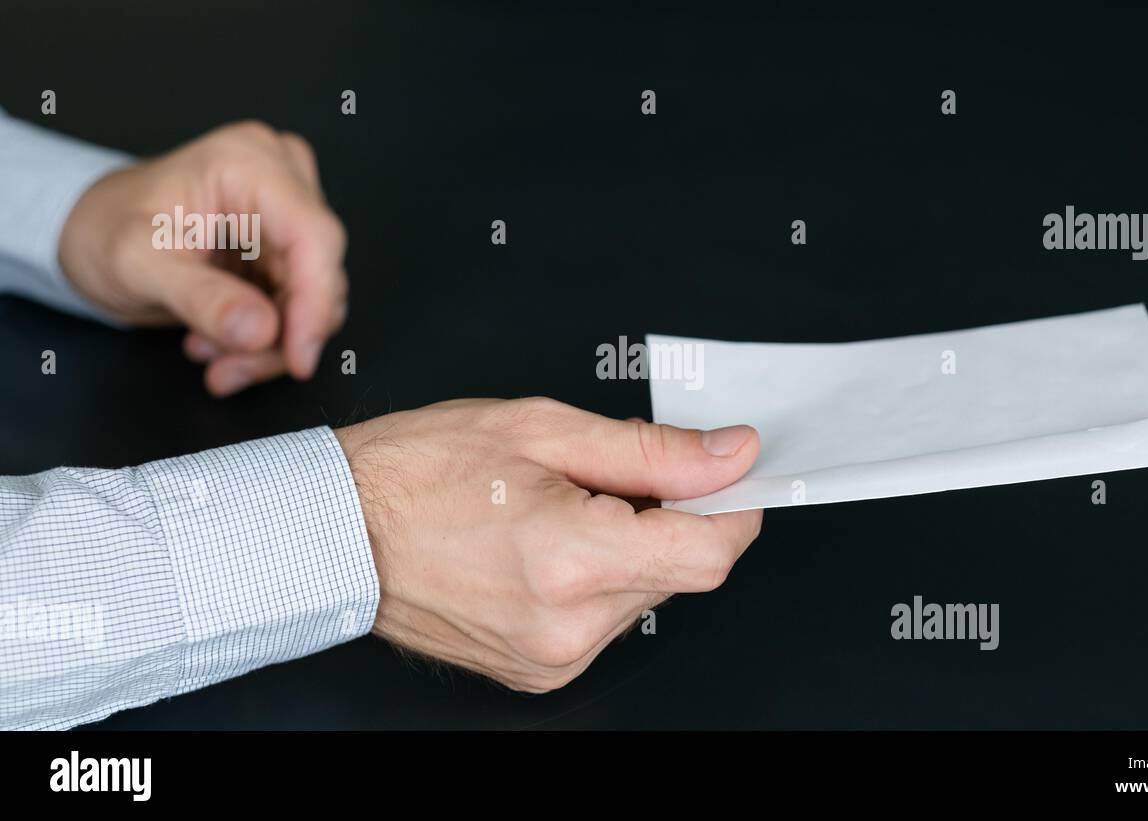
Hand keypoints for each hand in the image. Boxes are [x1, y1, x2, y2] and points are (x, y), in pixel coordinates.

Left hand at [57, 121, 347, 396]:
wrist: (90, 230)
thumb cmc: (104, 228)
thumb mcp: (136, 264)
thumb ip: (201, 298)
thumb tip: (262, 332)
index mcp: (249, 163)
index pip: (313, 237)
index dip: (316, 303)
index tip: (297, 358)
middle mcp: (282, 179)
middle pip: (319, 274)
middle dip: (280, 335)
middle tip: (228, 369)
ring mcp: (288, 212)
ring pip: (315, 299)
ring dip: (270, 345)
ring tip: (213, 358)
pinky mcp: (287, 245)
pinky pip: (301, 306)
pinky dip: (266, 339)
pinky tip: (221, 344)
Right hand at [335, 397, 762, 692]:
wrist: (338, 530)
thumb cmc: (418, 472)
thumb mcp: (543, 429)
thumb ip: (651, 451)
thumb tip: (729, 456)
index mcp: (573, 558)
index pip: (709, 550)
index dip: (734, 507)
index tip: (731, 477)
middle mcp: (569, 624)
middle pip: (680, 571)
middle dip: (668, 518)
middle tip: (608, 477)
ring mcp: (553, 658)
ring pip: (644, 596)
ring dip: (630, 550)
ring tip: (561, 511)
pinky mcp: (539, 672)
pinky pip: (605, 622)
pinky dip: (598, 581)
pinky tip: (548, 548)